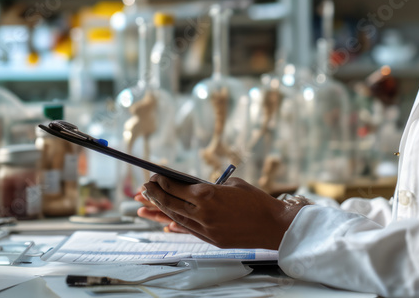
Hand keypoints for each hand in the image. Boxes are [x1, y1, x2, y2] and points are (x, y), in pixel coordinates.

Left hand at [140, 174, 306, 249]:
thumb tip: (195, 187)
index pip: (176, 187)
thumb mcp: (232, 184)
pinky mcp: (212, 240)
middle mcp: (203, 212)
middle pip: (171, 203)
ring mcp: (206, 228)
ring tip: (147, 205)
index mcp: (208, 194)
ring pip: (176, 218)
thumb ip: (211, 186)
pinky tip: (165, 222)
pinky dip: (176, 224)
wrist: (274, 225)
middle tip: (144, 189)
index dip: (162, 182)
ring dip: (161, 211)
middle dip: (156, 195)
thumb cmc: (256, 200)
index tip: (154, 177)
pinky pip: (188, 230)